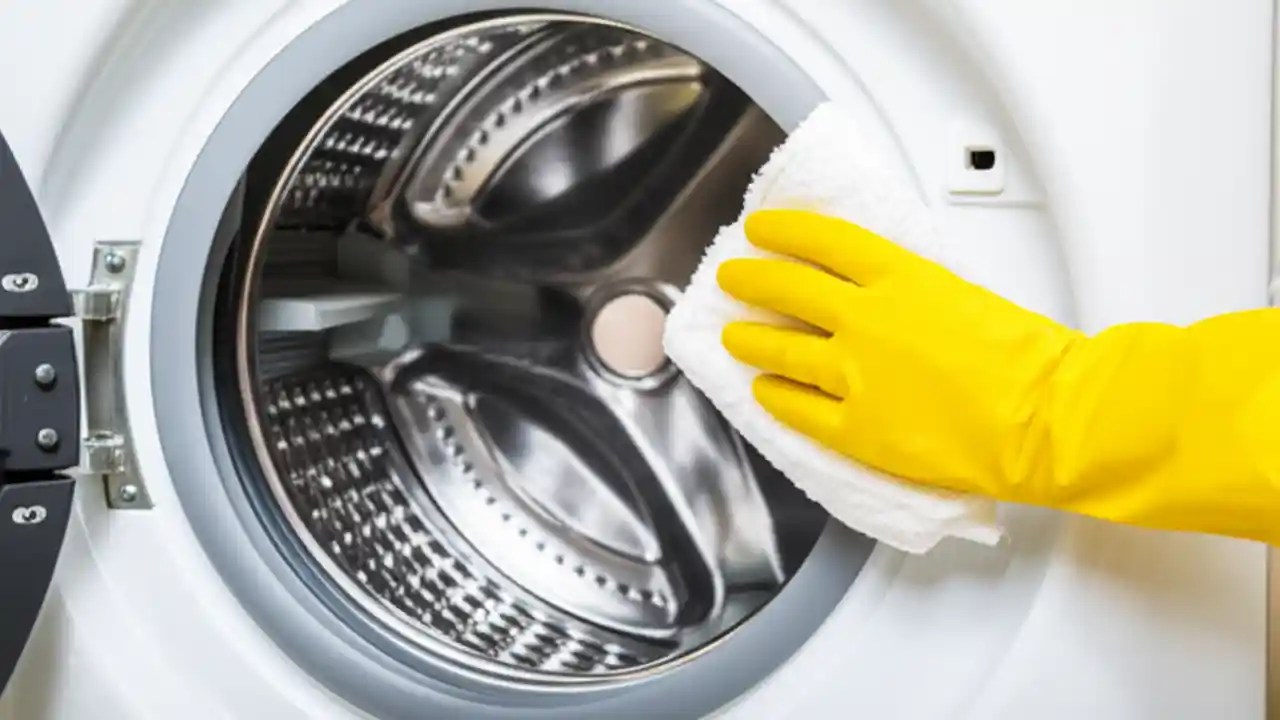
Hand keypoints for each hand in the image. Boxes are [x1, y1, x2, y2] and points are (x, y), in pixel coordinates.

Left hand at [717, 209, 1081, 498]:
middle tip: (731, 276)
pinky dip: (775, 396)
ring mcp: (854, 374)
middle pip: (788, 288)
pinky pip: (799, 408)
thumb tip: (889, 297)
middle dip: (751, 278)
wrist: (1042, 418)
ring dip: (751, 339)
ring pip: (781, 349)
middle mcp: (865, 319)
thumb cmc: (1025, 358)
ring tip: (734, 336)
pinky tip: (764, 390)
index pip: (822, 241)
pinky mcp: (855, 427)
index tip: (759, 230)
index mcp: (900, 277)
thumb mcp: (964, 295)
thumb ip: (915, 292)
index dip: (783, 232)